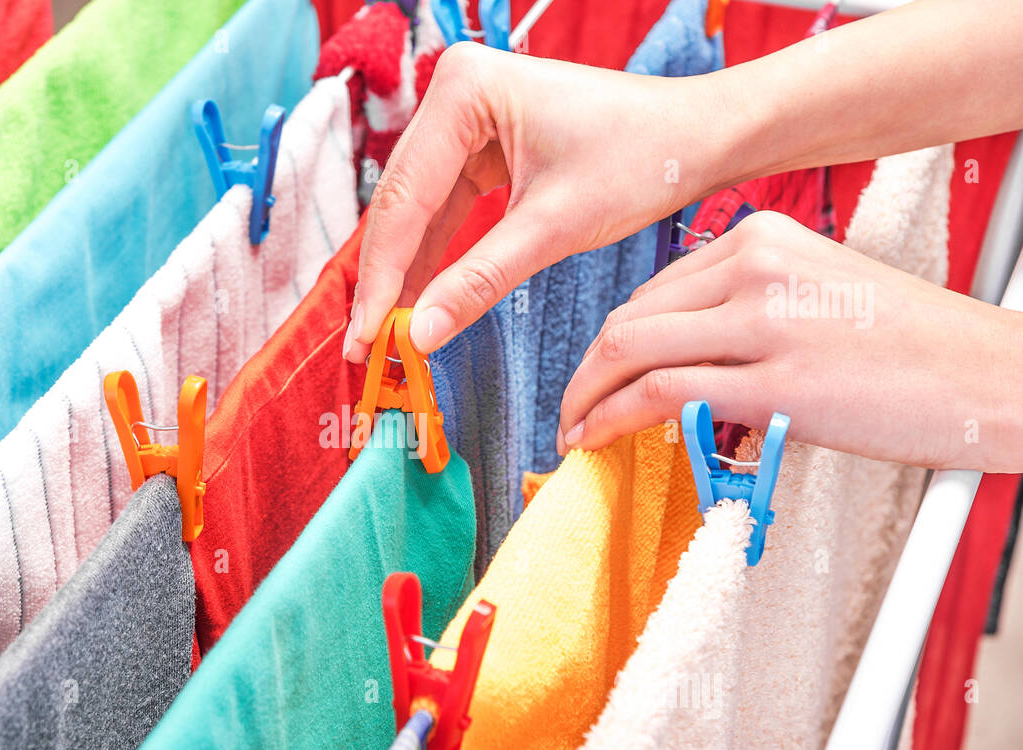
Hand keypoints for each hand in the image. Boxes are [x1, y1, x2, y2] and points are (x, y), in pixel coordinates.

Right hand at [344, 42, 731, 361]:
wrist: (698, 136)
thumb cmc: (642, 158)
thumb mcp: (553, 227)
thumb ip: (478, 281)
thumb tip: (419, 335)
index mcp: (464, 89)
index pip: (404, 199)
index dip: (381, 275)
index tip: (366, 335)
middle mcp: (454, 90)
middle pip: (401, 201)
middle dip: (386, 276)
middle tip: (366, 344)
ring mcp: (465, 115)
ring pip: (418, 209)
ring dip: (406, 270)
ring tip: (387, 332)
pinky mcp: (482, 142)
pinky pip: (446, 207)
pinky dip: (437, 254)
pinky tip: (421, 300)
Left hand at [557, 211, 1022, 472]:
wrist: (993, 379)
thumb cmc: (912, 350)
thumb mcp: (818, 299)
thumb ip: (745, 312)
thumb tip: (678, 359)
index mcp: (764, 239)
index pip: (654, 291)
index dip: (613, 342)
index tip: (597, 377)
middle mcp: (757, 266)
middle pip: (630, 318)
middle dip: (587, 372)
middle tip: (570, 411)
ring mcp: (764, 320)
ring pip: (631, 350)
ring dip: (586, 398)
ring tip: (573, 433)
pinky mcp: (774, 380)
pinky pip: (659, 393)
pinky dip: (610, 418)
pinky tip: (595, 440)